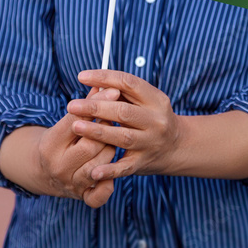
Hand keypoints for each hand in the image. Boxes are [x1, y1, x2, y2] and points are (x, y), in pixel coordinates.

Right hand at [35, 86, 120, 207]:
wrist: (44, 172)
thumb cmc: (62, 139)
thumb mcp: (66, 121)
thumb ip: (86, 104)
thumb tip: (104, 84)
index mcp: (50, 143)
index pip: (76, 120)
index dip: (97, 104)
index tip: (115, 90)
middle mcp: (58, 166)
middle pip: (90, 145)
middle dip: (106, 129)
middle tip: (115, 119)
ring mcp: (70, 184)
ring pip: (99, 166)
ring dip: (111, 151)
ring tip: (113, 140)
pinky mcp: (82, 197)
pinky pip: (99, 194)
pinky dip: (108, 183)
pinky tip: (113, 169)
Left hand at [68, 70, 182, 182]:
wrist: (176, 146)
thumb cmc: (151, 118)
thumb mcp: (145, 101)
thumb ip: (121, 93)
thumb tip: (93, 84)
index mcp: (156, 100)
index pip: (129, 83)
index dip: (104, 78)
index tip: (81, 77)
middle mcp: (156, 121)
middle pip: (124, 111)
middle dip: (96, 107)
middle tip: (72, 105)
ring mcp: (151, 143)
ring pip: (123, 137)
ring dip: (98, 131)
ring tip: (75, 126)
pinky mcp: (143, 162)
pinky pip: (124, 167)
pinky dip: (109, 170)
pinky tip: (93, 171)